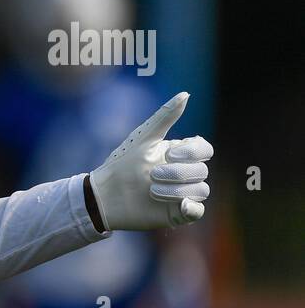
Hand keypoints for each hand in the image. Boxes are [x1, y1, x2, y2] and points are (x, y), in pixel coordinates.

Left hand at [87, 92, 212, 231]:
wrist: (103, 195)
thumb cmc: (122, 164)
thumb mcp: (144, 139)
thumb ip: (165, 117)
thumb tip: (185, 94)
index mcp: (179, 155)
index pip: (204, 149)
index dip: (193, 151)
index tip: (170, 153)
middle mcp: (184, 174)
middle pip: (202, 170)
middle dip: (178, 172)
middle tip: (152, 174)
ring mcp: (182, 193)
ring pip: (201, 190)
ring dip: (177, 190)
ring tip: (151, 190)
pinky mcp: (177, 213)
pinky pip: (198, 211)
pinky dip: (192, 208)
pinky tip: (180, 205)